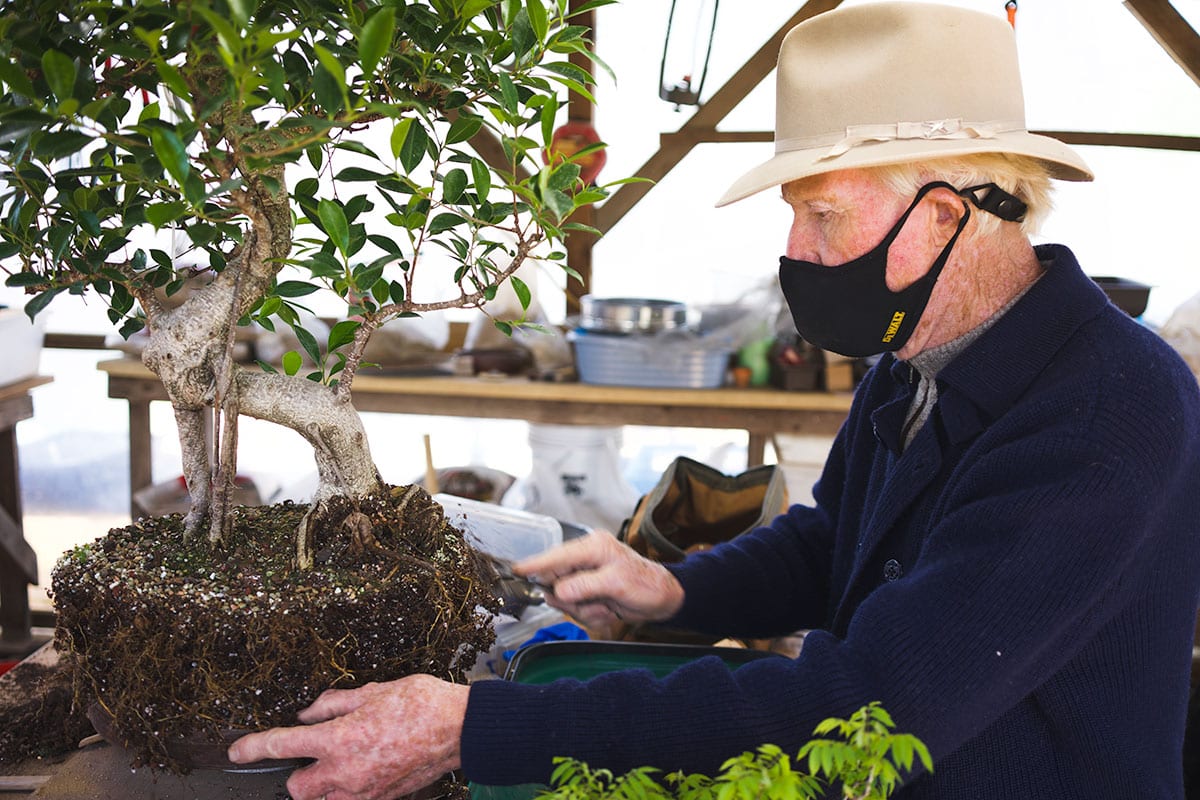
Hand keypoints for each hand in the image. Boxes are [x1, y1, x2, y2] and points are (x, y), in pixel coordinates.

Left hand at [227, 675, 468, 799]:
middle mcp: (347, 772)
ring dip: (323, 786)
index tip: (238, 751)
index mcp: (340, 739)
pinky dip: (347, 790)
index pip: (282, 746)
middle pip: (297, 790)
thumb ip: (333, 705)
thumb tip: (307, 715)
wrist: (461, 729)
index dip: (253, 748)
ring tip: (341, 763)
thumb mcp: (372, 690)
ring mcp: (365, 791)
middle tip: (313, 754)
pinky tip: (364, 768)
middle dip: (298, 774)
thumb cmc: (422, 703)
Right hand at [515, 530, 683, 629]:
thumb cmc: (647, 584)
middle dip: (573, 600)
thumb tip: (558, 591)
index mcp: (593, 547)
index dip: (536, 565)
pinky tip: (608, 609)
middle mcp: (586, 559)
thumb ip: (585, 586)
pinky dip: (591, 614)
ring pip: (565, 600)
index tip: (517, 570)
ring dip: (585, 609)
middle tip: (596, 602)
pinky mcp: (588, 592)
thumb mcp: (617, 583)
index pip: (557, 556)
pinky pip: (576, 609)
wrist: (664, 599)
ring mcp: (586, 577)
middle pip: (556, 583)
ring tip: (607, 606)